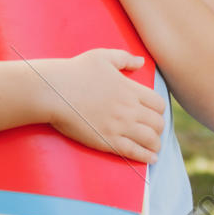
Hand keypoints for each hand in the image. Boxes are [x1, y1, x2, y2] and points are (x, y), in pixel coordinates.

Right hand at [35, 48, 166, 163]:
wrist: (54, 92)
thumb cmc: (75, 71)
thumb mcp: (102, 56)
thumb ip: (125, 58)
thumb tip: (141, 61)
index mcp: (130, 89)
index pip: (158, 104)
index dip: (158, 110)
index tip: (153, 114)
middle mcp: (129, 109)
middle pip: (158, 123)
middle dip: (158, 128)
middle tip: (152, 131)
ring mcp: (120, 126)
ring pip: (151, 140)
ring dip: (155, 144)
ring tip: (153, 147)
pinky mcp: (108, 141)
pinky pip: (135, 152)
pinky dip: (147, 157)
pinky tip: (151, 158)